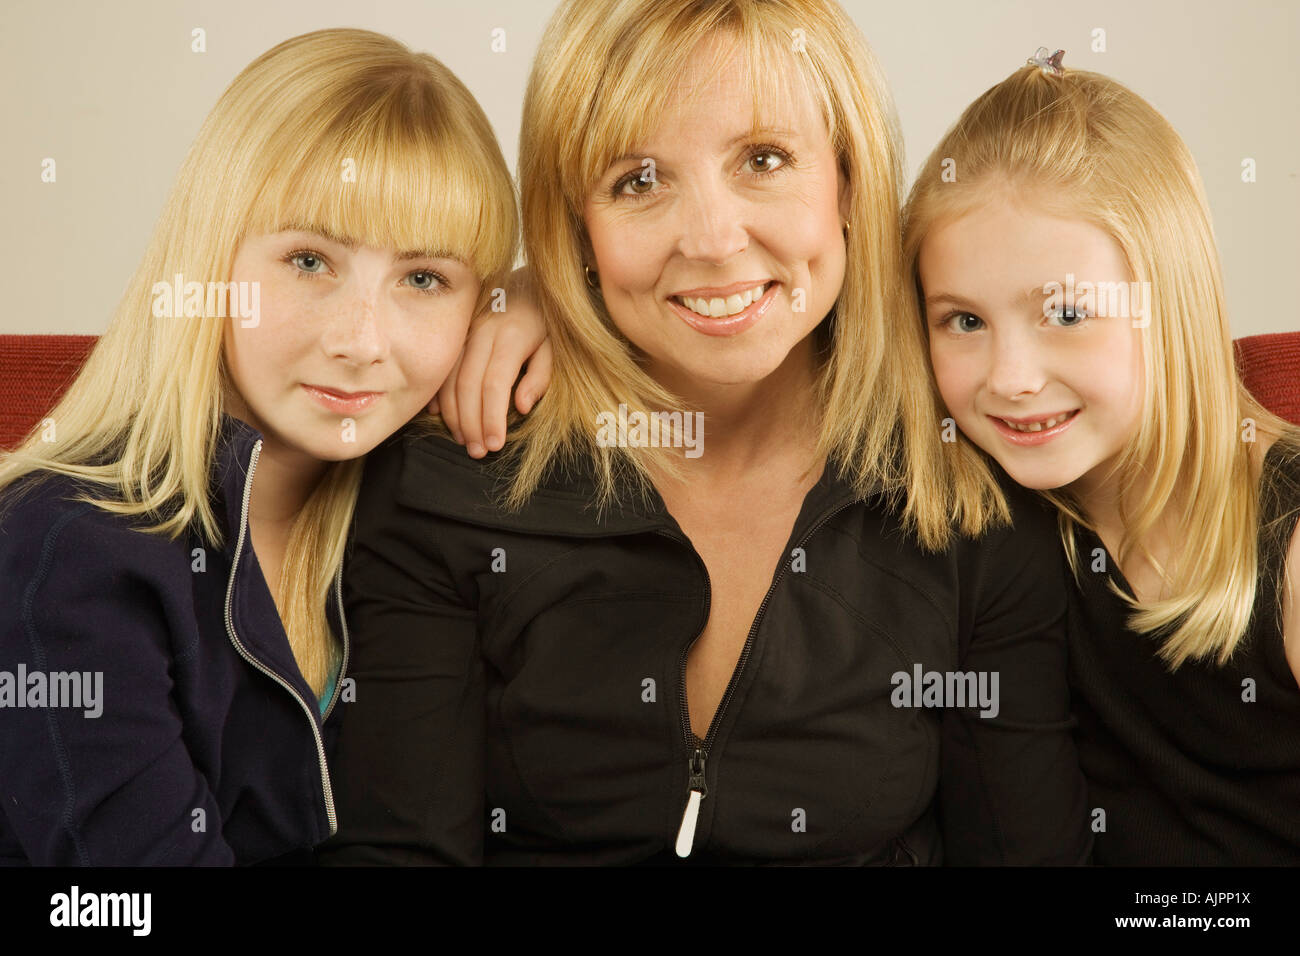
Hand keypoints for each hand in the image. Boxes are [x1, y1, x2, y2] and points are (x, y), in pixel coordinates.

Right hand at [429, 267, 551, 457]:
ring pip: (451, 377)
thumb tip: (520, 407)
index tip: (495, 444)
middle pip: (468, 384)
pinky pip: (442, 365)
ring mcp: (466, 330)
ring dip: (453, 413)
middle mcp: (484, 331)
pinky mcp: (456, 331)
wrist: (528, 277)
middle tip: (477, 451)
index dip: (491, 417)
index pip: (495, 384)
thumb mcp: (555, 344)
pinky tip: (441, 415)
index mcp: (512, 336)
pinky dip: (438, 392)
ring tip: (464, 439)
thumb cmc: (547, 317)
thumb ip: (540, 375)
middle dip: (470, 422)